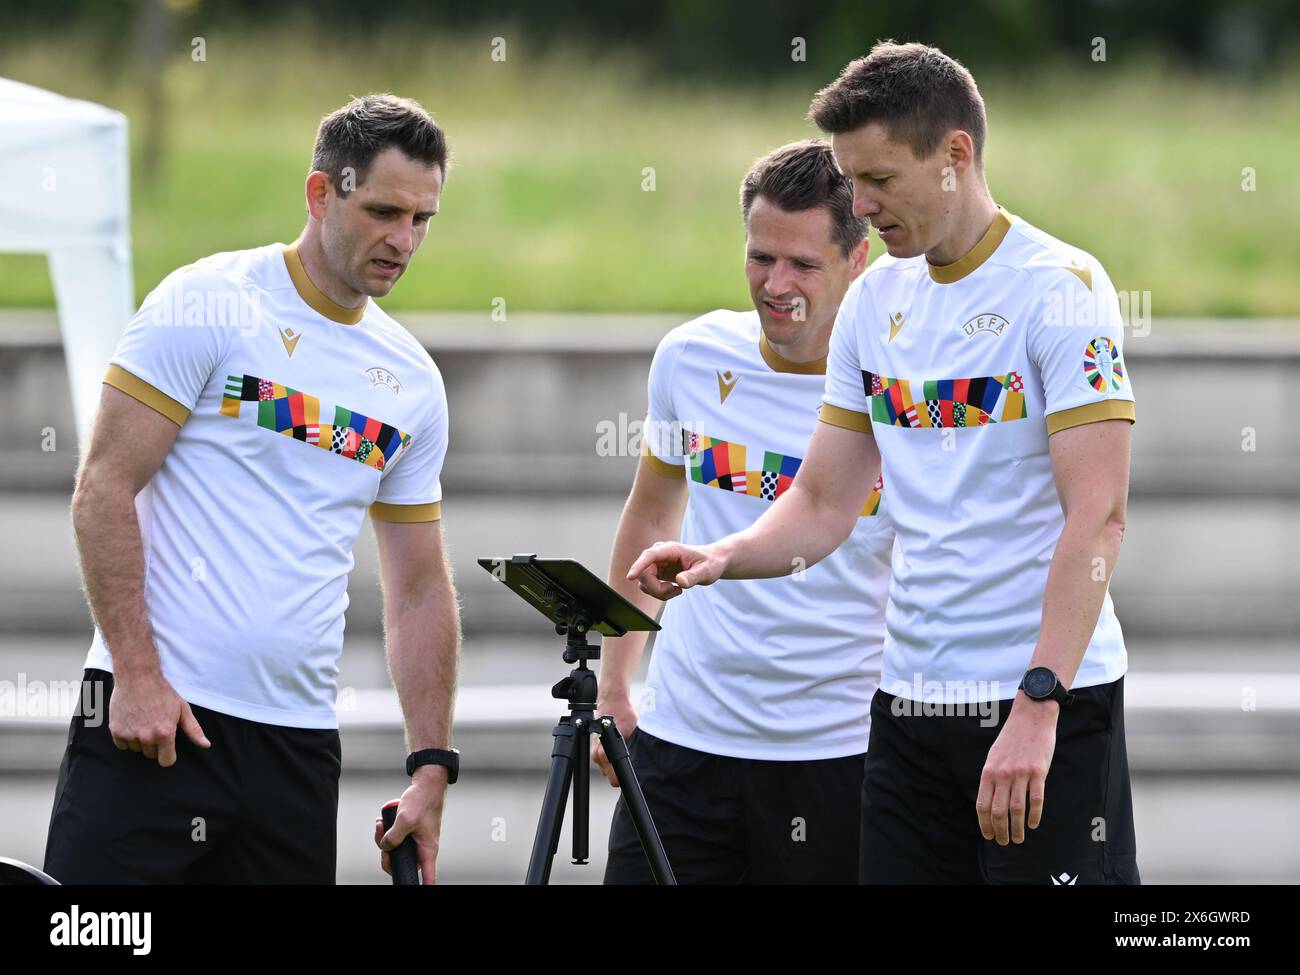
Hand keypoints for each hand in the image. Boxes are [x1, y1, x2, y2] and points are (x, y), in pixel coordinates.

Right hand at [109, 669, 209, 766]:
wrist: (137, 677)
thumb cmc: (163, 693)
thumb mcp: (182, 709)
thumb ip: (194, 730)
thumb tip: (206, 745)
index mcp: (165, 733)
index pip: (166, 761)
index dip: (168, 755)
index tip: (168, 747)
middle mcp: (146, 737)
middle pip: (151, 755)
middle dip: (154, 745)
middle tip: (154, 726)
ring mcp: (129, 734)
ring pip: (136, 750)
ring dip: (140, 741)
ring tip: (143, 721)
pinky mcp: (116, 730)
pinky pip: (122, 745)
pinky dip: (126, 737)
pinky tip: (132, 722)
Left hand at [375, 767, 447, 883]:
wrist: (427, 785)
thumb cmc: (422, 801)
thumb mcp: (405, 819)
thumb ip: (393, 837)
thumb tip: (385, 848)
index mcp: (427, 850)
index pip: (428, 878)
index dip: (424, 887)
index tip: (416, 888)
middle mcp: (423, 848)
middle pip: (402, 863)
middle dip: (387, 855)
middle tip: (382, 840)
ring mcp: (417, 840)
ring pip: (397, 850)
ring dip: (385, 841)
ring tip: (380, 826)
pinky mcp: (412, 832)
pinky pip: (397, 839)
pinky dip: (388, 833)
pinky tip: (383, 823)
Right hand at [592, 693, 637, 786]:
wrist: (612, 702)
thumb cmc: (622, 714)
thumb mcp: (633, 733)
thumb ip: (634, 752)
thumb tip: (641, 765)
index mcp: (605, 753)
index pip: (615, 780)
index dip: (625, 779)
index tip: (632, 774)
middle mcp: (597, 755)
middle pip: (611, 776)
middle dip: (621, 770)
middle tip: (630, 756)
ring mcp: (595, 753)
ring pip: (608, 769)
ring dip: (616, 763)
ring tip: (624, 747)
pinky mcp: (595, 749)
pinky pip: (606, 761)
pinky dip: (613, 757)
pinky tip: (618, 745)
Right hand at [625, 540, 727, 600]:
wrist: (710, 562)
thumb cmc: (710, 563)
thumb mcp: (707, 571)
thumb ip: (694, 576)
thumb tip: (680, 582)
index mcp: (670, 549)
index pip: (649, 555)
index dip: (638, 566)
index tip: (630, 577)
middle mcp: (659, 555)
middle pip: (644, 574)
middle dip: (656, 589)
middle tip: (676, 591)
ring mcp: (655, 563)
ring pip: (644, 583)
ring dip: (659, 592)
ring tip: (678, 590)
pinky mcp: (655, 572)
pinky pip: (648, 586)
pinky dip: (660, 593)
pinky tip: (674, 589)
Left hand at [976, 694, 1058, 844]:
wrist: (1031, 717)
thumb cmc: (1012, 738)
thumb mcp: (994, 756)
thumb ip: (992, 777)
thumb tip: (989, 801)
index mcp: (989, 771)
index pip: (982, 805)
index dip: (984, 823)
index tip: (988, 836)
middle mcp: (1002, 774)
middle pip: (998, 811)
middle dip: (1000, 831)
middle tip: (1004, 842)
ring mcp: (1020, 773)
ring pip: (1016, 809)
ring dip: (1016, 828)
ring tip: (1018, 839)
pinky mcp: (1038, 771)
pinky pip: (1036, 799)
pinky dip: (1034, 815)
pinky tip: (1032, 825)